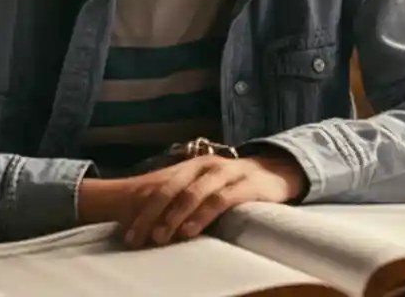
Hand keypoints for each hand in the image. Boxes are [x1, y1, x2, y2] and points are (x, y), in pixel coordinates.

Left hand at [77, 149, 307, 248]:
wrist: (277, 171)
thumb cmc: (234, 185)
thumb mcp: (205, 186)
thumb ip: (182, 197)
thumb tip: (150, 222)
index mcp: (191, 166)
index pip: (160, 187)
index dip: (141, 211)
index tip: (127, 234)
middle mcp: (206, 165)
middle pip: (171, 189)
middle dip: (151, 215)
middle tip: (138, 239)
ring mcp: (226, 172)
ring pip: (193, 193)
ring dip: (173, 216)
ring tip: (160, 237)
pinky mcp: (246, 184)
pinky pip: (220, 199)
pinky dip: (202, 215)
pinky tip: (190, 230)